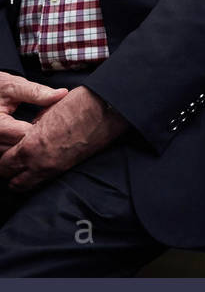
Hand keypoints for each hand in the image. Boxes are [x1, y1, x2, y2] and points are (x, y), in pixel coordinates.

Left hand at [0, 87, 125, 190]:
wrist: (106, 109)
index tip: (5, 152)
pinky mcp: (69, 168)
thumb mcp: (46, 114)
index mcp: (30, 147)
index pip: (3, 164)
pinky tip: (41, 164)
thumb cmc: (78, 105)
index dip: (2, 157)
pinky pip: (44, 180)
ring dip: (23, 178)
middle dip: (9, 172)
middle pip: (12, 181)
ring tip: (24, 168)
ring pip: (28, 185)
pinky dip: (38, 176)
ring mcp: (56, 169)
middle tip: (12, 162)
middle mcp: (40, 164)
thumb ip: (33, 128)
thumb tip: (30, 134)